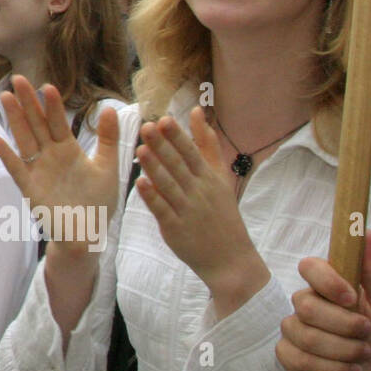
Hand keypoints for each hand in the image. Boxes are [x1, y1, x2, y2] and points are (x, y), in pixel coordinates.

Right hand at [0, 75, 120, 257]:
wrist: (87, 236)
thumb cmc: (98, 203)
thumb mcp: (108, 167)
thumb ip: (109, 139)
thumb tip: (111, 108)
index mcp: (69, 150)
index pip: (59, 122)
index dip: (53, 105)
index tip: (47, 86)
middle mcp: (50, 156)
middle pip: (37, 124)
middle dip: (28, 102)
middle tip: (18, 78)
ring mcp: (38, 170)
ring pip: (24, 139)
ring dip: (15, 119)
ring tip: (5, 97)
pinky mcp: (30, 188)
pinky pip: (15, 167)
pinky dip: (4, 153)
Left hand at [134, 109, 268, 312]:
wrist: (230, 259)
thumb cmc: (222, 213)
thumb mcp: (220, 176)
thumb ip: (207, 144)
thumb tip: (197, 111)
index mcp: (209, 178)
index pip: (192, 153)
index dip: (178, 137)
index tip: (164, 119)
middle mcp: (199, 192)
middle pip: (179, 167)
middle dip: (163, 147)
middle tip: (146, 127)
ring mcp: (188, 211)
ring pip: (170, 187)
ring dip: (155, 168)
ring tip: (139, 150)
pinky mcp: (176, 229)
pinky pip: (163, 211)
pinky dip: (153, 198)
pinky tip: (141, 184)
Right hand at [278, 231, 370, 370]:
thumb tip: (363, 231)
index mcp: (330, 287)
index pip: (309, 267)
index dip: (326, 281)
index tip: (353, 298)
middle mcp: (308, 305)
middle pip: (305, 305)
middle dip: (344, 326)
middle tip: (367, 334)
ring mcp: (296, 331)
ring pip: (303, 334)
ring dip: (342, 351)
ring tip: (362, 356)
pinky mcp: (291, 359)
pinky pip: (296, 358)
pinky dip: (329, 369)